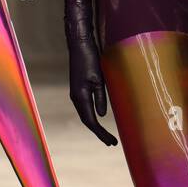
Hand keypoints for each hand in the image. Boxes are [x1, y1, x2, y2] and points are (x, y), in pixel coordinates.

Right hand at [64, 0, 117, 145]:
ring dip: (95, 126)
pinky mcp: (78, 88)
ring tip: (106, 134)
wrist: (79, 44)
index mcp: (80, 97)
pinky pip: (84, 107)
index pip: (91, 121)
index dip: (101, 133)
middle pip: (86, 121)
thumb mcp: (99, 79)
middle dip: (98, 132)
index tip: (112, 142)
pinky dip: (91, 116)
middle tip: (111, 142)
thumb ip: (100, 98)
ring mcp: (75, 93)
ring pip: (85, 115)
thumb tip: (101, 116)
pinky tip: (98, 118)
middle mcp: (76, 97)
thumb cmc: (90, 59)